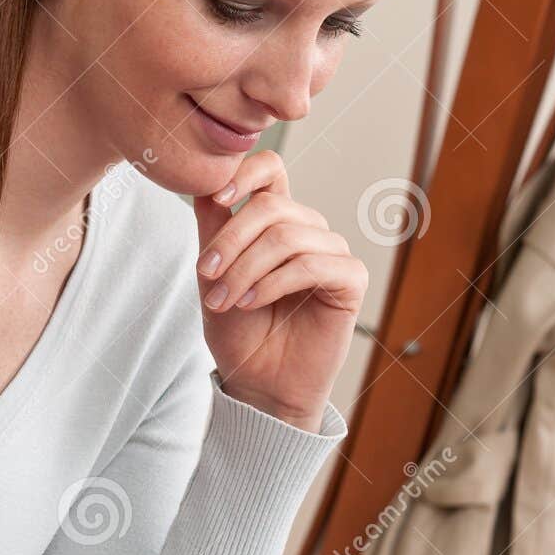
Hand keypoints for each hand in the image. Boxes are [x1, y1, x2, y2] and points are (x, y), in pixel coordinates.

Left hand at [194, 149, 366, 427]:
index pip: (271, 169)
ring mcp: (331, 253)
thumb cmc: (239, 332)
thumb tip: (204, 180)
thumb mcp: (213, 275)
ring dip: (247, 268)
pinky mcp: (349, 280)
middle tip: (207, 275)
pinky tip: (253, 302)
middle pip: (272, 205)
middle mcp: (308, 230)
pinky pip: (311, 265)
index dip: (245, 174)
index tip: (218, 200)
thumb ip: (212, 228)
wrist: (258, 384)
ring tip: (226, 300)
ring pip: (288, 236)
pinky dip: (274, 283)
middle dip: (231, 240)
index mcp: (277, 221)